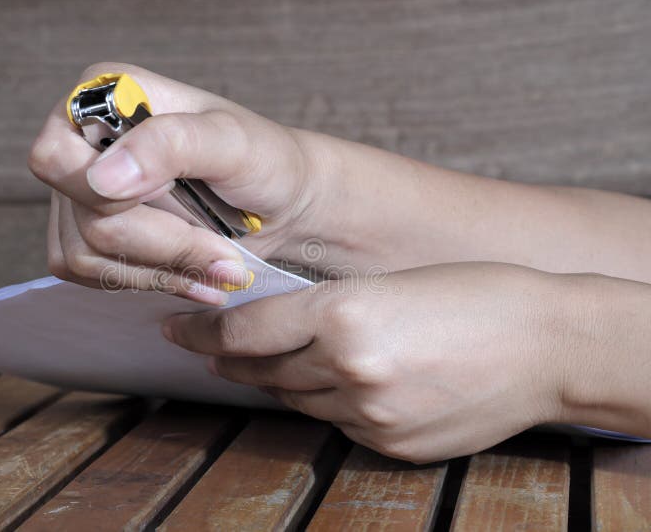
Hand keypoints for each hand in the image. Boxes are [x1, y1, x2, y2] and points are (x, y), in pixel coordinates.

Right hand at [29, 63, 336, 303]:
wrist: (283, 205)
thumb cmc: (265, 162)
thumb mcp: (232, 142)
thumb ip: (170, 145)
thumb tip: (103, 177)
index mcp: (104, 96)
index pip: (56, 157)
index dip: (107, 193)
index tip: (172, 195)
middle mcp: (83, 142)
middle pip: (82, 218)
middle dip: (162, 244)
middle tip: (223, 252)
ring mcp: (84, 194)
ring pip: (85, 256)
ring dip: (161, 271)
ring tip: (218, 268)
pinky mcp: (94, 237)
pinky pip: (94, 277)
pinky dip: (151, 283)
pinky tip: (194, 278)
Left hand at [162, 262, 571, 462]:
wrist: (548, 345)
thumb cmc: (477, 295)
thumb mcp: (390, 281)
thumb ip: (325, 310)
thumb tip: (273, 328)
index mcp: (343, 312)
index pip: (245, 330)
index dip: (202, 331)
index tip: (176, 326)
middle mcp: (348, 368)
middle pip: (262, 370)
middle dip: (228, 359)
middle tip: (205, 347)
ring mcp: (370, 414)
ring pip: (296, 401)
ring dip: (278, 383)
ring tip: (267, 366)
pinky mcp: (391, 444)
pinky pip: (338, 424)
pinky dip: (327, 405)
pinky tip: (334, 387)